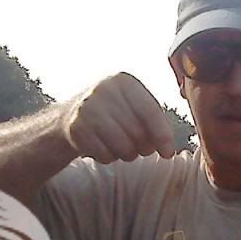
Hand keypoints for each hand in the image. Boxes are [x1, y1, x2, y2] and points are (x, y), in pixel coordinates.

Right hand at [60, 73, 175, 162]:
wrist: (72, 115)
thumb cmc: (114, 113)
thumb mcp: (134, 107)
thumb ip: (154, 121)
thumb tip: (168, 148)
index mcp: (125, 81)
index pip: (150, 111)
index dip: (162, 135)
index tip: (168, 153)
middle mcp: (105, 90)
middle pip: (137, 132)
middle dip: (143, 147)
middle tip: (139, 148)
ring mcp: (88, 108)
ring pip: (122, 146)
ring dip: (127, 155)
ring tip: (122, 148)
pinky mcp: (77, 128)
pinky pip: (105, 155)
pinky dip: (109, 158)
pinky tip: (105, 148)